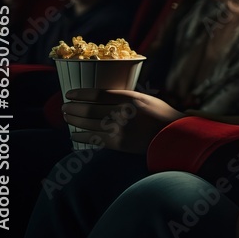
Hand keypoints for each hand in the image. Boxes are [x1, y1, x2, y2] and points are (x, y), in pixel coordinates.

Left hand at [61, 89, 185, 153]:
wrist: (174, 135)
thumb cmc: (161, 115)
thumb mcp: (146, 99)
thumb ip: (127, 98)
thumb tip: (106, 97)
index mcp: (130, 98)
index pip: (98, 94)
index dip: (80, 94)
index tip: (69, 94)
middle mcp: (123, 112)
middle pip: (89, 109)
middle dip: (73, 108)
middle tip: (64, 107)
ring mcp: (120, 128)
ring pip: (89, 124)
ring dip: (74, 121)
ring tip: (66, 118)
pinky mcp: (119, 143)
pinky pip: (95, 139)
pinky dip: (82, 136)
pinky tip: (74, 135)